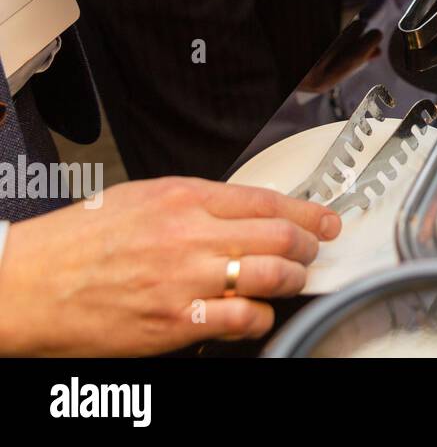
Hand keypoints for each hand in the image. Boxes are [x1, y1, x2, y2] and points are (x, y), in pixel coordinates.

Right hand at [0, 177, 340, 355]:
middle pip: (281, 235)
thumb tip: (244, 209)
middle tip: (315, 250)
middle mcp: (190, 234)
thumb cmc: (76, 244)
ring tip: (291, 281)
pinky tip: (256, 314)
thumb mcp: (140, 198)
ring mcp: (186, 280)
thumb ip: (195, 202)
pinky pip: (244, 319)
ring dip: (293, 280)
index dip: (308, 212)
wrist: (27, 284)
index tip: (326, 218)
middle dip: (309, 245)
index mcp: (182, 197)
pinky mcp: (177, 322)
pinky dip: (261, 317)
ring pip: (273, 275)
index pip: (267, 200)